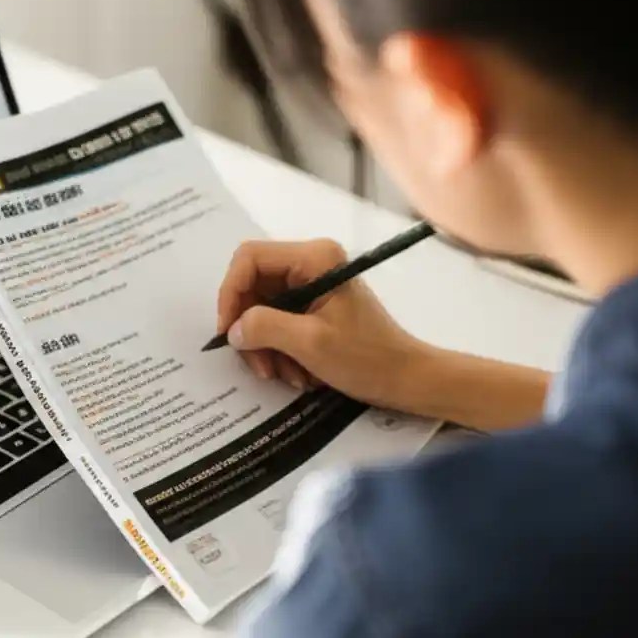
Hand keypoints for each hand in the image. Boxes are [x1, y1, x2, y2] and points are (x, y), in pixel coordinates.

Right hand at [216, 238, 427, 407]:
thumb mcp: (310, 343)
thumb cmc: (367, 358)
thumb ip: (265, 328)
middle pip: (253, 286)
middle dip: (251, 328)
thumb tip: (233, 329)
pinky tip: (295, 372)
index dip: (231, 294)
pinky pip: (278, 321)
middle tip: (260, 365)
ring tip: (283, 375)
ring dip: (265, 345)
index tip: (228, 332)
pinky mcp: (314, 305)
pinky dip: (279, 349)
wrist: (408, 379)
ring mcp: (312, 284)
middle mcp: (310, 263)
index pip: (249, 259)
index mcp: (314, 258)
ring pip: (262, 308)